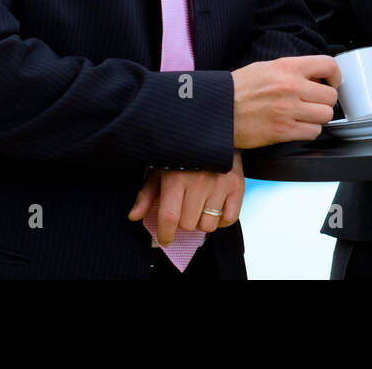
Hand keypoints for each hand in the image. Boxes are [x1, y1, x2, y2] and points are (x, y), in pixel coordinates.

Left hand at [128, 150, 244, 245]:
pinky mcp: (237, 186)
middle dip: (182, 222)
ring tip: (199, 208)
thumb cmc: (184, 154)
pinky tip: (215, 210)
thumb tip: (134, 216)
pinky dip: (221, 220)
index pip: (170, 217)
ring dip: (201, 221)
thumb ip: (147, 194)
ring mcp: (220, 185)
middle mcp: (199, 182)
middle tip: (183, 211)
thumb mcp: (161, 169)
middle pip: (188, 224)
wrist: (216, 132)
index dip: (165, 234)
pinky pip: (229, 219)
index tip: (164, 239)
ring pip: (208, 225)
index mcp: (176, 178)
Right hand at [231, 55, 340, 147]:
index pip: (328, 65)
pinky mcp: (284, 131)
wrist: (217, 110)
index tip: (332, 82)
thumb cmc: (238, 89)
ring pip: (325, 115)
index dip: (335, 76)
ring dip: (318, 117)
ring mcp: (289, 110)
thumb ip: (293, 70)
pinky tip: (298, 126)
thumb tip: (315, 78)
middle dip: (325, 100)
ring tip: (305, 115)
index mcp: (288, 67)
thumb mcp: (266, 67)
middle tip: (315, 102)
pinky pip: (313, 132)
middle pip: (330, 96)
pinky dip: (309, 131)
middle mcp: (291, 87)